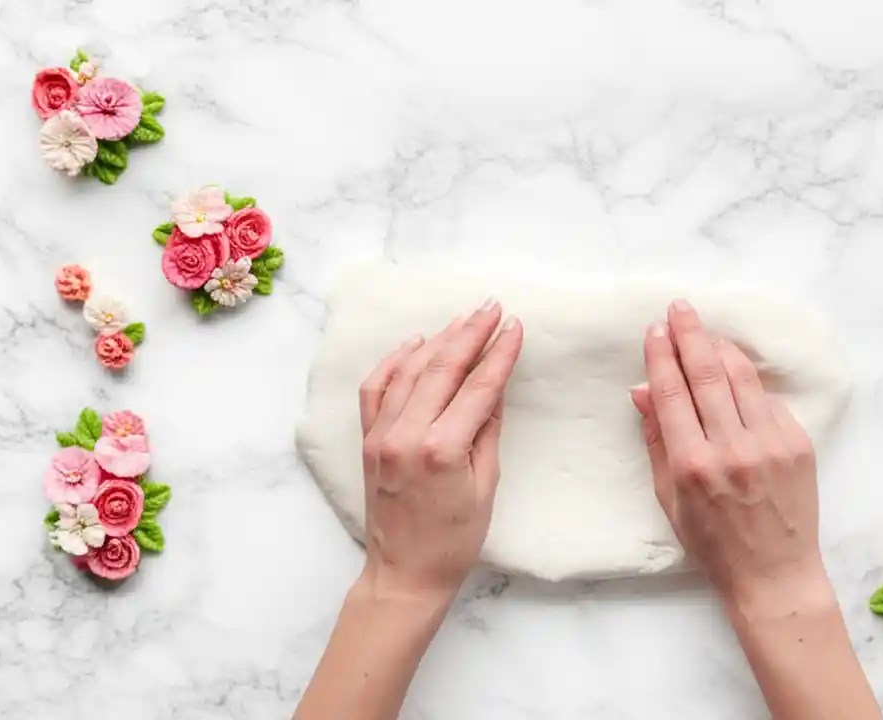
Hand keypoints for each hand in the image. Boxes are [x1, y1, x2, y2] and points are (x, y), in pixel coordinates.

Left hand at [358, 299, 523, 605]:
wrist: (405, 574)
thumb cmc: (453, 541)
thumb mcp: (485, 487)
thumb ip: (486, 432)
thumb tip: (493, 388)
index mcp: (441, 451)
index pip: (477, 388)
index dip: (499, 355)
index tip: (514, 328)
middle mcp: (406, 436)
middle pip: (442, 369)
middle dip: (470, 334)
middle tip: (492, 308)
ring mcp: (381, 436)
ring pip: (409, 371)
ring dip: (438, 340)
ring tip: (463, 319)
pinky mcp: (367, 441)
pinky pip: (376, 388)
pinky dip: (395, 362)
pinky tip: (416, 344)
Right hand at [631, 299, 829, 622]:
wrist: (774, 574)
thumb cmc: (713, 544)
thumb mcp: (669, 499)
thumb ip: (657, 440)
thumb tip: (643, 391)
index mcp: (693, 465)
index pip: (672, 392)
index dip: (661, 356)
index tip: (655, 330)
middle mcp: (732, 449)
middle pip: (707, 373)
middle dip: (690, 334)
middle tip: (679, 308)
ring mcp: (770, 444)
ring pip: (741, 377)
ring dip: (721, 347)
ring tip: (705, 330)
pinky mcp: (798, 444)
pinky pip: (768, 400)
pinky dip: (747, 382)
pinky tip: (734, 372)